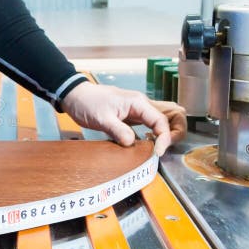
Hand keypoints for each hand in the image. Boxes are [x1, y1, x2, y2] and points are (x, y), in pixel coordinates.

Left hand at [61, 82, 180, 155]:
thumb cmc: (87, 103)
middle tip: (164, 149)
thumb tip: (132, 144)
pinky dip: (151, 136)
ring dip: (163, 136)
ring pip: (160, 123)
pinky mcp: (130, 118)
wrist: (74, 96)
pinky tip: (146, 147)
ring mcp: (137, 111)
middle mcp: (141, 106)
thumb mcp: (102, 118)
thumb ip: (118, 130)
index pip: (161, 121)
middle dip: (173, 133)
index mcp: (138, 103)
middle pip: (169, 118)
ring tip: (157, 150)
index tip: (157, 152)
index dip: (164, 138)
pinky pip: (148, 127)